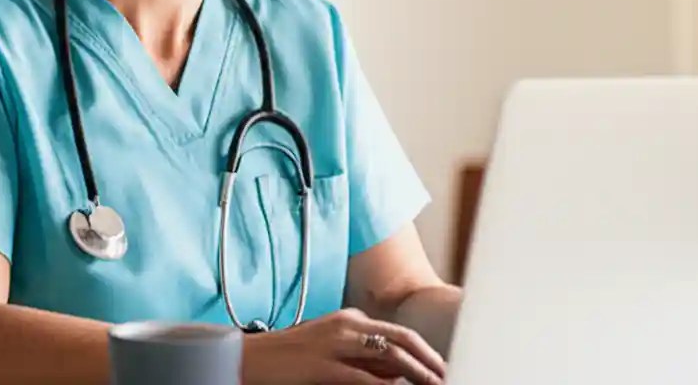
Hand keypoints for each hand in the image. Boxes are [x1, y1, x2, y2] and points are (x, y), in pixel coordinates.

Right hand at [241, 308, 445, 384]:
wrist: (248, 358)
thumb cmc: (289, 357)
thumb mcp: (330, 348)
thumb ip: (363, 357)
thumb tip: (396, 373)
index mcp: (350, 319)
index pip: (399, 332)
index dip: (426, 351)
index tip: (443, 367)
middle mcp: (347, 326)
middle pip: (402, 339)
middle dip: (430, 360)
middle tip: (449, 376)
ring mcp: (335, 345)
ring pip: (390, 356)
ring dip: (418, 374)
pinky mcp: (324, 366)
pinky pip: (364, 378)